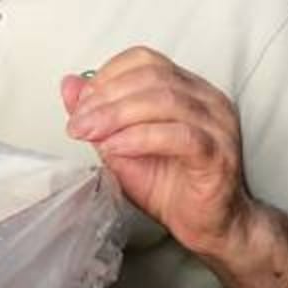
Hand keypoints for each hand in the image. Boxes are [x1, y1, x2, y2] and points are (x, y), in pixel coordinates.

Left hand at [63, 47, 253, 263]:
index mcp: (187, 88)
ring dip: (117, 116)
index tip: (81, 103)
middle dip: (106, 98)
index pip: (145, 60)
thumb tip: (69, 85)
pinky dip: (140, 138)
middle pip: (152, 77)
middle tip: (78, 123)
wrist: (207, 227)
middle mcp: (206, 99)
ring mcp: (216, 124)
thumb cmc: (170, 187)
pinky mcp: (218, 153)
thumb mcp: (120, 146)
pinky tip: (116, 149)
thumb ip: (99, 115)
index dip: (108, 76)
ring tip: (91, 135)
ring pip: (164, 101)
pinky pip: (179, 136)